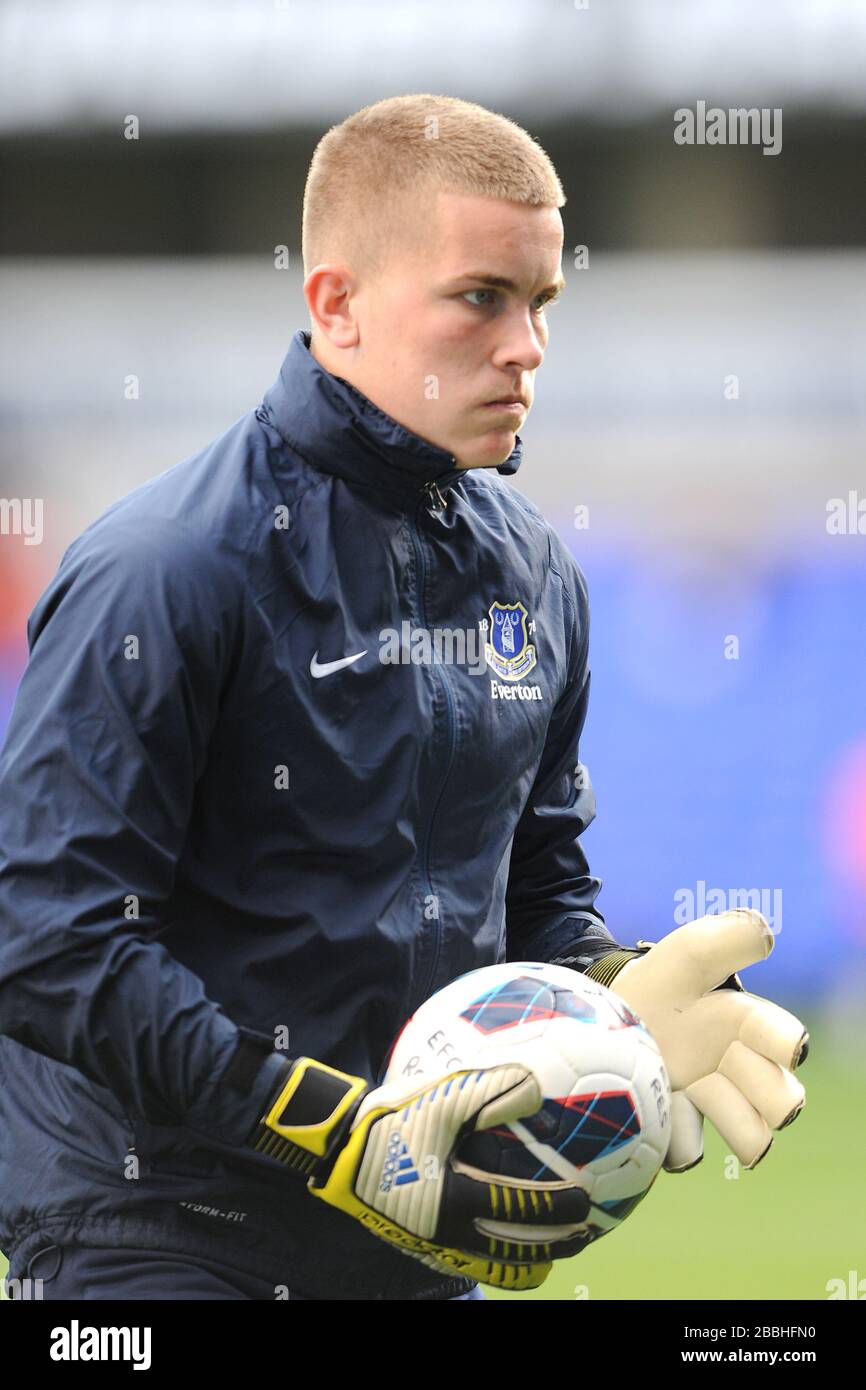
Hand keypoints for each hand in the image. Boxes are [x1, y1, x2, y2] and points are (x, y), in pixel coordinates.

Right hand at [254, 1055, 591, 1289]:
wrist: (336, 1150)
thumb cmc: (390, 1117)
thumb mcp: (439, 1095)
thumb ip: (489, 1089)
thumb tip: (538, 1088)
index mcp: (454, 1199)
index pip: (521, 1212)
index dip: (559, 1209)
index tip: (587, 1200)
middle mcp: (447, 1234)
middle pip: (517, 1254)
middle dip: (557, 1247)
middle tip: (585, 1233)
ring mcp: (432, 1247)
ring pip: (495, 1270)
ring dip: (530, 1264)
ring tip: (555, 1252)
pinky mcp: (419, 1247)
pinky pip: (470, 1266)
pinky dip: (499, 1263)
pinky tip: (509, 1246)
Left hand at [600, 910, 807, 1170]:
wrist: (610, 1019)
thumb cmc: (661, 985)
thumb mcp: (687, 954)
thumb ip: (724, 939)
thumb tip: (764, 933)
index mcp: (747, 1025)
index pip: (786, 1040)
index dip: (788, 1044)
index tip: (790, 1048)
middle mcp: (740, 1070)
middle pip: (781, 1100)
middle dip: (770, 1096)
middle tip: (729, 1074)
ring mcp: (710, 1103)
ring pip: (751, 1135)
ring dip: (737, 1127)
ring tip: (694, 1100)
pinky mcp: (678, 1128)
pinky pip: (688, 1148)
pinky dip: (677, 1139)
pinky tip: (656, 1114)